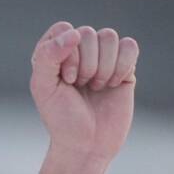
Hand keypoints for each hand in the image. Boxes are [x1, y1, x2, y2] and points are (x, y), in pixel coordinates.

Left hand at [30, 21, 138, 162]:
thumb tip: (73, 33)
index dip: (67, 52)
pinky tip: (113, 84)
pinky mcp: (124, 66)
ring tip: (96, 87)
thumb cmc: (61, 118)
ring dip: (103, 67)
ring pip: (110, 37)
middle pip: (88, 33)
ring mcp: (103, 57)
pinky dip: (122, 66)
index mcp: (55, 54)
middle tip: (81, 87)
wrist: (87, 144)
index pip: (64, 29)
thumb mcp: (44, 87)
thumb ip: (47, 57)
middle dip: (85, 64)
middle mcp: (78, 52)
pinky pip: (130, 46)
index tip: (65, 79)